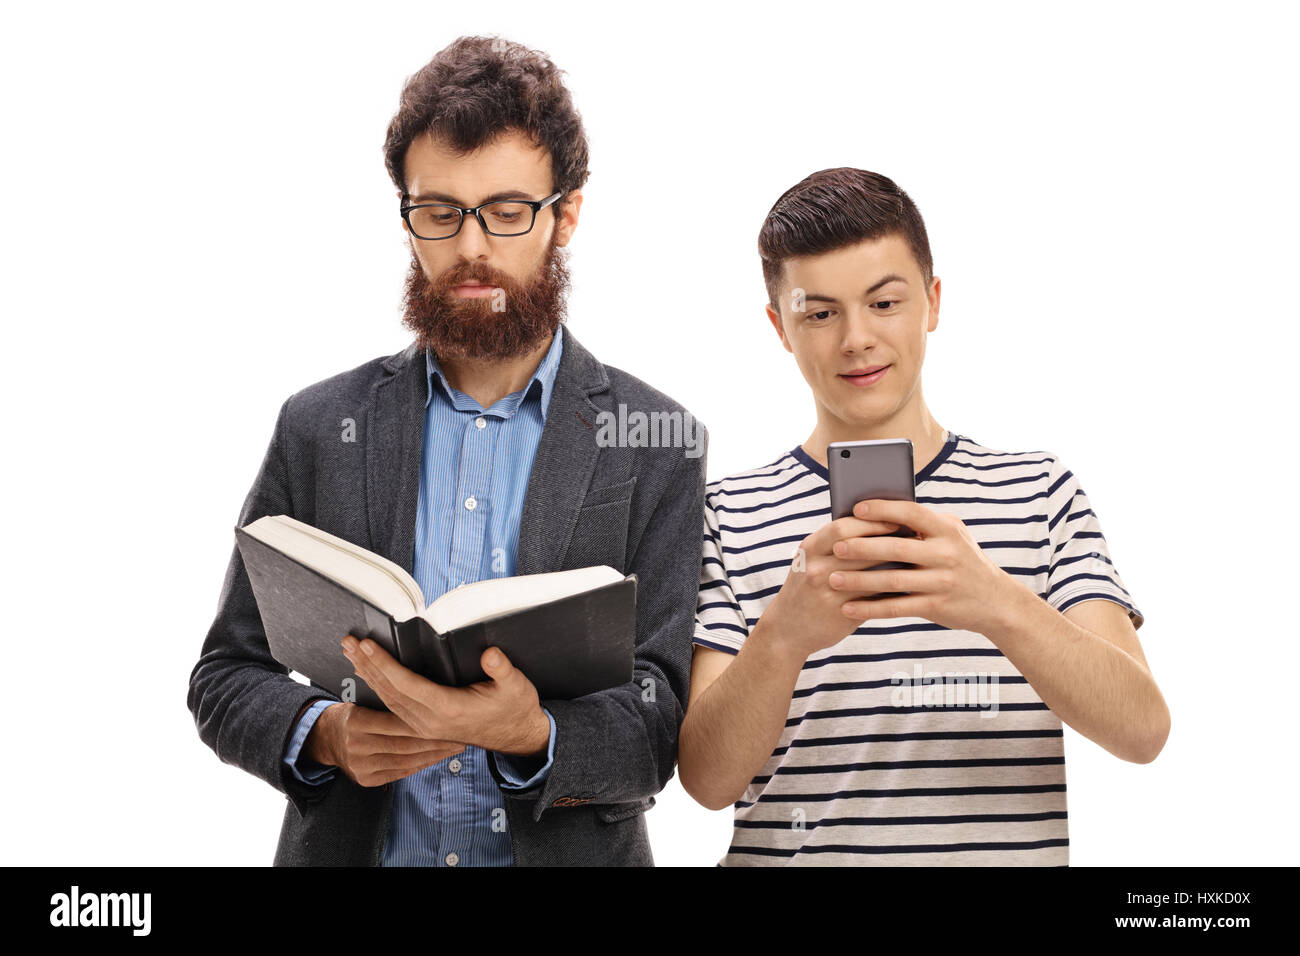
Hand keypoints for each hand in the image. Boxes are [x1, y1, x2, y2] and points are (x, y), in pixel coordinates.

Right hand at [302, 701, 464, 787]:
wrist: (324, 739)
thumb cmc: (350, 714)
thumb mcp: (363, 700)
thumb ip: (387, 699)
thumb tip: (416, 691)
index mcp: (357, 721)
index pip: (397, 723)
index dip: (425, 724)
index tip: (448, 722)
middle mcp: (357, 746)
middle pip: (405, 745)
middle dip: (436, 743)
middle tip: (459, 737)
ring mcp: (360, 766)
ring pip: (405, 761)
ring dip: (432, 756)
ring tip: (453, 749)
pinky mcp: (365, 779)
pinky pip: (398, 773)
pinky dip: (419, 766)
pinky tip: (434, 760)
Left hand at [340, 637, 550, 756]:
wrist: (518, 736)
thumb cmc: (515, 708)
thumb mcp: (516, 686)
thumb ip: (502, 670)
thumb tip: (491, 655)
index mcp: (448, 709)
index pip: (405, 684)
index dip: (383, 663)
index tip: (367, 645)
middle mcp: (431, 721)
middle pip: (389, 691)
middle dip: (366, 665)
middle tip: (348, 643)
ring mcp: (426, 726)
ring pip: (388, 700)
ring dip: (368, 675)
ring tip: (352, 654)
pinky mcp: (426, 726)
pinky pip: (395, 706)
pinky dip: (379, 688)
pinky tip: (371, 675)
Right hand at [762, 511, 911, 661]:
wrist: (788, 629)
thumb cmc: (806, 588)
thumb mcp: (810, 561)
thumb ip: (835, 545)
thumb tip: (879, 524)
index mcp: (809, 549)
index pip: (842, 527)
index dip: (871, 522)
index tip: (894, 520)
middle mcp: (815, 569)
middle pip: (861, 549)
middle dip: (890, 542)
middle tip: (914, 538)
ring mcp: (828, 593)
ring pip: (871, 574)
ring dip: (896, 566)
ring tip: (916, 559)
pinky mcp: (842, 614)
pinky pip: (875, 599)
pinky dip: (892, 590)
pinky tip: (907, 584)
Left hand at [827, 498, 1017, 633]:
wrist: (997, 602)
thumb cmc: (963, 561)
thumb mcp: (953, 535)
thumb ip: (923, 524)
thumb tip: (877, 510)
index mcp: (946, 529)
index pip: (911, 512)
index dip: (883, 509)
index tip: (855, 509)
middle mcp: (946, 554)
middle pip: (896, 548)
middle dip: (862, 547)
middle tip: (836, 547)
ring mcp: (942, 581)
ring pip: (892, 580)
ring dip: (859, 580)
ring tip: (833, 579)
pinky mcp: (937, 607)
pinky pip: (896, 607)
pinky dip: (870, 608)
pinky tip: (848, 608)